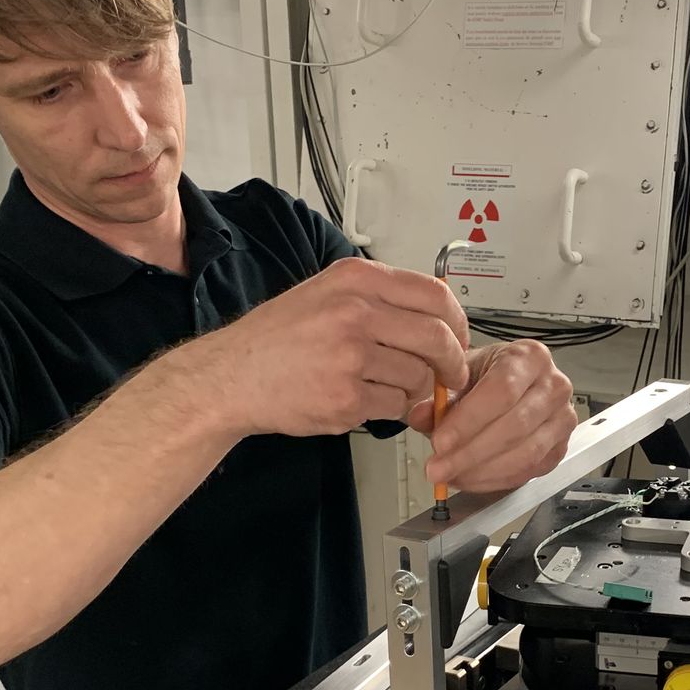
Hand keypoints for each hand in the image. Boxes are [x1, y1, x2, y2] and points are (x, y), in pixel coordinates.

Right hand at [203, 257, 469, 436]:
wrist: (231, 377)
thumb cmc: (277, 339)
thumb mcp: (327, 294)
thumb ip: (379, 298)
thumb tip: (437, 317)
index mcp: (355, 280)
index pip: (435, 295)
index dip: (458, 322)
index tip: (458, 339)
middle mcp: (355, 311)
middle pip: (437, 338)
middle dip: (453, 364)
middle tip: (451, 377)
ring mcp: (350, 355)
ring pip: (419, 376)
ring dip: (415, 390)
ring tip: (389, 389)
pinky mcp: (346, 396)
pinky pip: (395, 406)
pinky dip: (390, 409)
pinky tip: (365, 401)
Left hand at [406, 340, 575, 493]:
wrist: (511, 385)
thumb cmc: (486, 378)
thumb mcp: (458, 377)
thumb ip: (437, 398)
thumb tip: (420, 417)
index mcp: (529, 357)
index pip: (501, 391)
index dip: (469, 421)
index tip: (440, 442)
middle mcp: (554, 385)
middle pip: (514, 426)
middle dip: (470, 453)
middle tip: (438, 468)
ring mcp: (562, 418)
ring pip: (525, 453)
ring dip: (482, 471)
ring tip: (450, 475)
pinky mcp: (560, 447)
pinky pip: (530, 470)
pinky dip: (496, 480)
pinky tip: (470, 478)